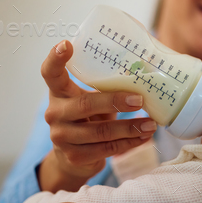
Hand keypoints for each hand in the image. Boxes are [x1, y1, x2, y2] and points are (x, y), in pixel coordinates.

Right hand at [39, 40, 156, 191]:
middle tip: (140, 100)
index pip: (50, 73)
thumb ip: (106, 88)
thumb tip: (145, 71)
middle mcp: (55, 113)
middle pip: (85, 105)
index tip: (66, 44)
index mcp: (59, 93)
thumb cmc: (88, 119)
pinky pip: (106, 149)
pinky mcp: (74, 156)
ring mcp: (62, 137)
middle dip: (115, 102)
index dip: (55, 59)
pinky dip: (129, 143)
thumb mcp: (91, 100)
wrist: (73, 158)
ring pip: (100, 131)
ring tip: (151, 124)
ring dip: (130, 128)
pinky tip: (144, 138)